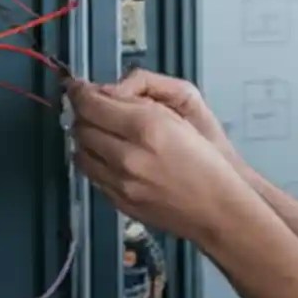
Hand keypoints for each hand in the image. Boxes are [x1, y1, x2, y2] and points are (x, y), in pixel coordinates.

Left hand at [66, 78, 248, 242]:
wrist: (218, 210)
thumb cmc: (209, 163)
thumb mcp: (183, 116)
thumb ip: (142, 100)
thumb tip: (110, 94)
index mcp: (149, 127)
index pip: (93, 104)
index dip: (80, 92)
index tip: (79, 87)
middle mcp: (129, 155)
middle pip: (81, 126)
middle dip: (83, 113)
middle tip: (93, 108)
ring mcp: (120, 182)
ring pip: (79, 151)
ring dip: (85, 138)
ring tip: (100, 131)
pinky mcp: (118, 201)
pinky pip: (90, 174)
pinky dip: (93, 160)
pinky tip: (108, 155)